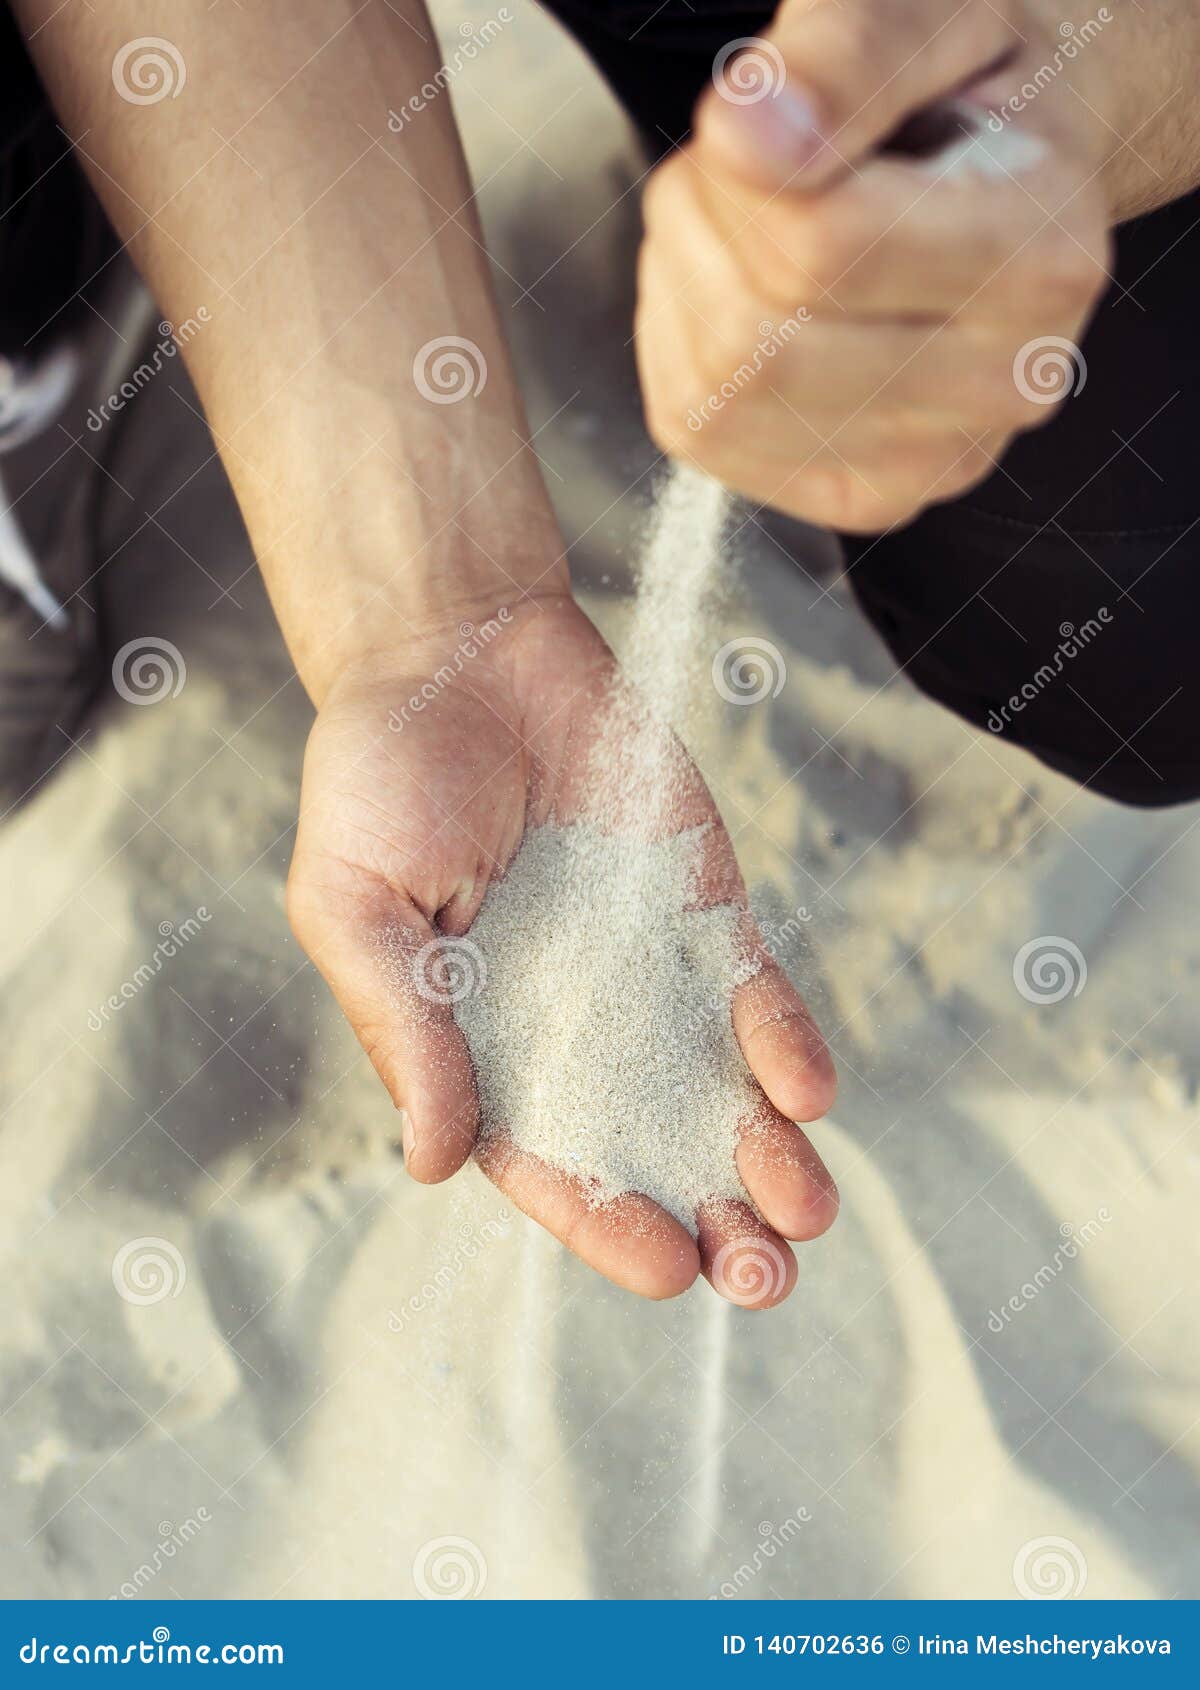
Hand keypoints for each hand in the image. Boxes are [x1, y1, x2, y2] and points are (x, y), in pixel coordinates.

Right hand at [286, 594, 837, 1305]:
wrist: (461, 648)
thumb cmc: (382, 777)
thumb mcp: (361, 908)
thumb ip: (407, 1030)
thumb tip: (431, 1164)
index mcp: (480, 1044)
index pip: (550, 1161)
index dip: (606, 1222)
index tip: (665, 1267)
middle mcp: (573, 1025)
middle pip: (651, 1146)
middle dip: (712, 1218)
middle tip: (763, 1279)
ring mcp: (645, 970)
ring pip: (718, 1087)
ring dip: (769, 1156)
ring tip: (808, 1219)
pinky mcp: (700, 906)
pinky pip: (750, 987)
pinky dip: (783, 1039)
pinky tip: (809, 1092)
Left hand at [637, 0, 1114, 531]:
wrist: (1014, 165)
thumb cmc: (969, 86)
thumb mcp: (926, 11)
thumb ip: (847, 55)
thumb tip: (753, 137)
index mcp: (1042, 261)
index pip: (817, 248)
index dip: (742, 164)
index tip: (765, 107)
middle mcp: (1005, 384)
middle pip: (757, 341)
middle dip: (706, 227)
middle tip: (748, 162)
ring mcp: (934, 463)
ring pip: (720, 396)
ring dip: (687, 284)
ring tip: (748, 220)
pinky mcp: (863, 499)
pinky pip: (701, 431)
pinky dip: (682, 348)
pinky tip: (744, 292)